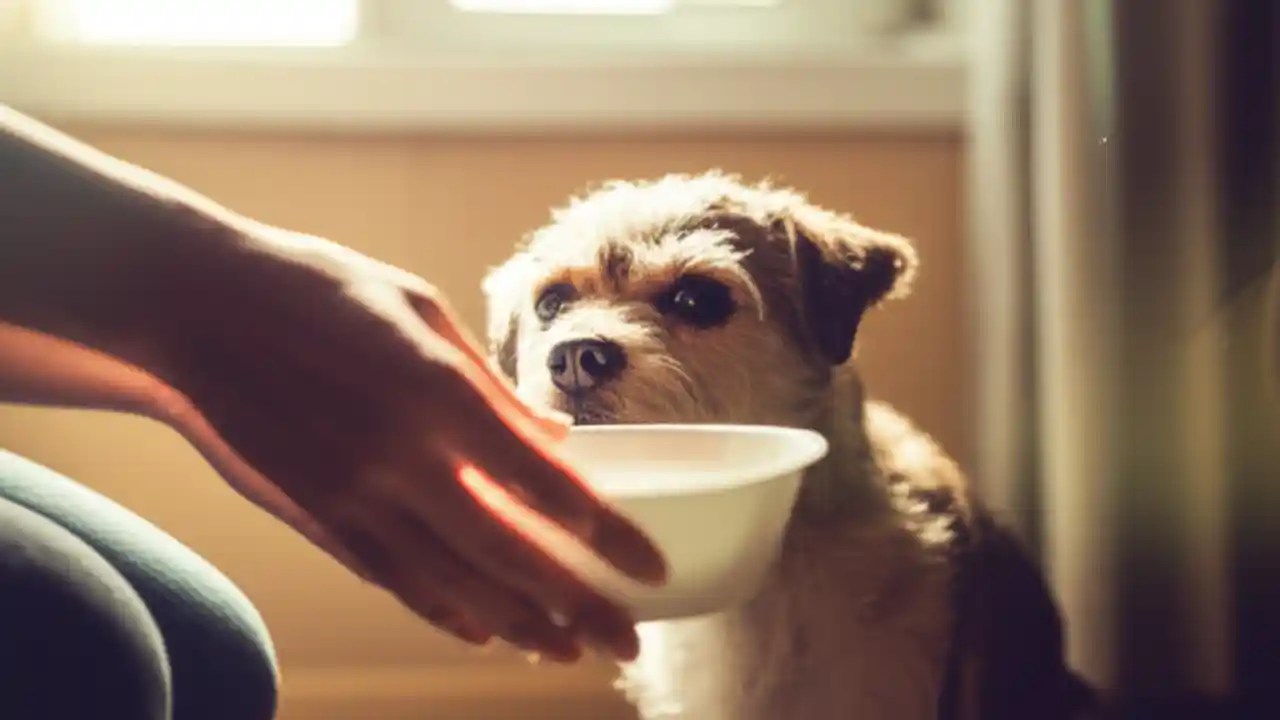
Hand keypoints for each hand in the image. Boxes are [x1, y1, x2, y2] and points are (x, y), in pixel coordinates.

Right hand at [143, 224, 665, 661]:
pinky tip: (483, 632)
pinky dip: (443, 611)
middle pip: (506, 553)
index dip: (604, 534)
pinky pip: (391, 580)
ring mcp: (351, 495)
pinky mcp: (316, 514)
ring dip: (517, 624)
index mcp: (436, 392)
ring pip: (450, 583)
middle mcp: (399, 457)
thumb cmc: (319, 289)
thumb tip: (559, 438)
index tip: (649, 566)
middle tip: (627, 641)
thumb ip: (492, 387)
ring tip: (567, 651)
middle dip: (576, 604)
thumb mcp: (421, 309)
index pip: (543, 485)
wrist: (196, 310)